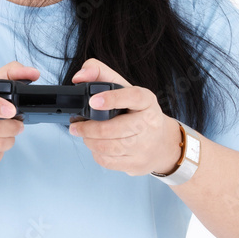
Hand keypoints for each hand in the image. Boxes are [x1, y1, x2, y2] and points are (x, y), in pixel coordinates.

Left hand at [68, 58, 182, 176]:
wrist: (162, 143)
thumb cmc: (137, 112)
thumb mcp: (124, 88)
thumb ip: (100, 74)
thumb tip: (79, 77)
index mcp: (146, 101)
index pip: (132, 97)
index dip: (112, 98)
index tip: (93, 101)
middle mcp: (149, 123)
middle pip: (114, 129)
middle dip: (88, 128)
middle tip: (76, 126)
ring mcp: (144, 146)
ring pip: (109, 147)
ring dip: (89, 141)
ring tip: (84, 134)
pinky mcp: (136, 163)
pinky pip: (109, 161)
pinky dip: (96, 153)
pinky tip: (96, 146)